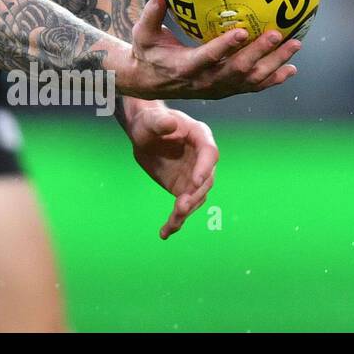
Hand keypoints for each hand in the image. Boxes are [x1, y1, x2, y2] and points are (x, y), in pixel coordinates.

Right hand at [121, 0, 299, 99]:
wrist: (148, 82)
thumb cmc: (146, 52)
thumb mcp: (142, 33)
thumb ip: (151, 13)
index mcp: (184, 66)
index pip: (208, 57)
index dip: (226, 46)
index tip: (243, 31)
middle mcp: (205, 81)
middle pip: (238, 69)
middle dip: (260, 52)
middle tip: (277, 34)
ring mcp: (218, 89)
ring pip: (250, 79)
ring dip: (274, 63)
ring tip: (293, 45)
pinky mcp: (225, 91)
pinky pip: (253, 87)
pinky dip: (273, 79)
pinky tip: (290, 69)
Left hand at [123, 103, 217, 238]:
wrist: (143, 135)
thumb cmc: (148, 122)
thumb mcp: (150, 120)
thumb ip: (160, 121)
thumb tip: (169, 123)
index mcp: (200, 137)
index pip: (210, 153)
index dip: (205, 168)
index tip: (195, 180)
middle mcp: (202, 160)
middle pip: (205, 181)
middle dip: (194, 195)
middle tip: (180, 206)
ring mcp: (194, 177)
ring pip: (195, 198)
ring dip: (185, 212)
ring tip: (172, 222)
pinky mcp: (182, 189)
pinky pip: (183, 208)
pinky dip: (175, 221)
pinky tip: (164, 233)